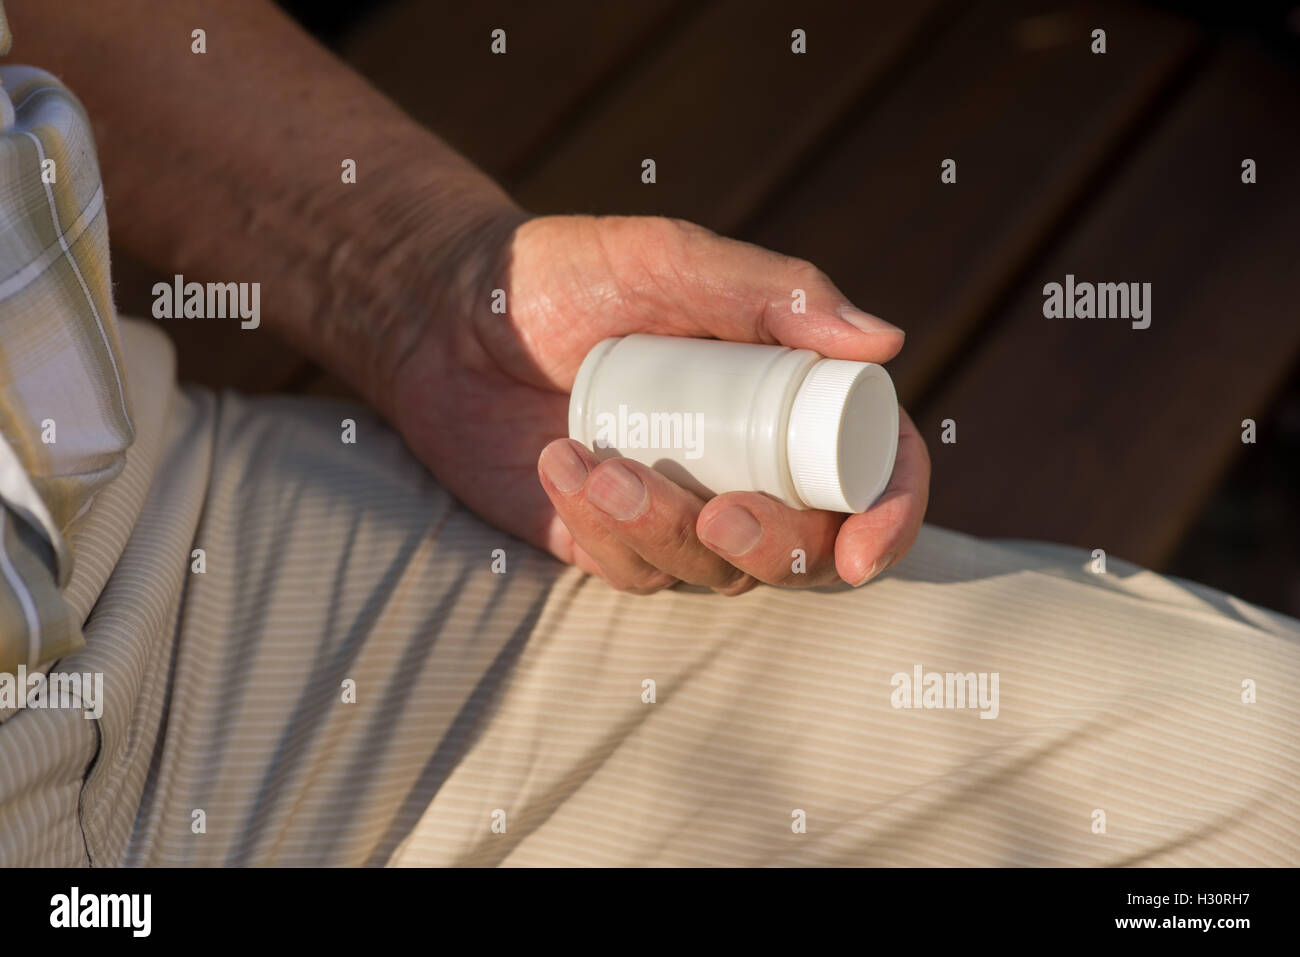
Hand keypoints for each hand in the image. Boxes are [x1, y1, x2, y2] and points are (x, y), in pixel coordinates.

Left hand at [384, 214, 928, 593]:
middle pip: (806, 547)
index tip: (862, 548)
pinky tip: (558, 464)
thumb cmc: (567, 272)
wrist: (449, 313)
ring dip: (664, 530)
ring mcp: (681, 508)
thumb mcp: (665, 261)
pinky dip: (604, 529)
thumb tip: (884, 340)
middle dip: (774, 548)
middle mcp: (749, 462)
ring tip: (596, 461)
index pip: (872, 468)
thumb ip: (769, 292)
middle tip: (717, 511)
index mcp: (787, 395)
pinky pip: (635, 570)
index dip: (888, 517)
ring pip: (715, 568)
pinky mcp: (613, 539)